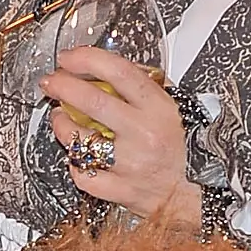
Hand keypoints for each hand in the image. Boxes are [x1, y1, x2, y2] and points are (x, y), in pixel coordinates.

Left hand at [41, 44, 196, 228]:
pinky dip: (74, 163)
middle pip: (92, 102)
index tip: (69, 58)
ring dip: (62, 124)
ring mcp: (130, 164)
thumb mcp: (178, 108)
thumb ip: (147, 86)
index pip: (119, 72)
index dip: (87, 59)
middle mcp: (143, 135)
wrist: (197, 193)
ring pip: (80, 139)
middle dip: (63, 86)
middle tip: (52, 82)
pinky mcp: (120, 190)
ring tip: (59, 116)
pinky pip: (83, 174)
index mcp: (160, 109)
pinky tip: (76, 153)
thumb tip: (110, 68)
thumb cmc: (188, 149)